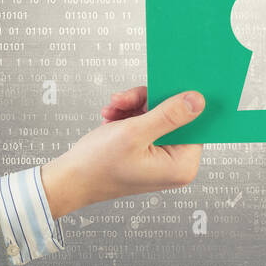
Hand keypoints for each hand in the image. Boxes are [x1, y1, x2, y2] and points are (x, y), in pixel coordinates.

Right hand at [40, 86, 204, 218]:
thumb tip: (199, 100)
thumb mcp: (134, 133)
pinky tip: (111, 118)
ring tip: (111, 109)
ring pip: (158, 116)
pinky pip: (146, 124)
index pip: (194, 123)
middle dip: (146, 104)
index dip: (181, 101)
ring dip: (133, 108)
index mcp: (182, 165)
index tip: (167, 84)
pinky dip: (128, 117)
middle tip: (122, 99)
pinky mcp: (148, 152)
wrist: (67, 181)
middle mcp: (176, 164)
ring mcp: (162, 158)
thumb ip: (169, 114)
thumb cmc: (97, 165)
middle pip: (174, 117)